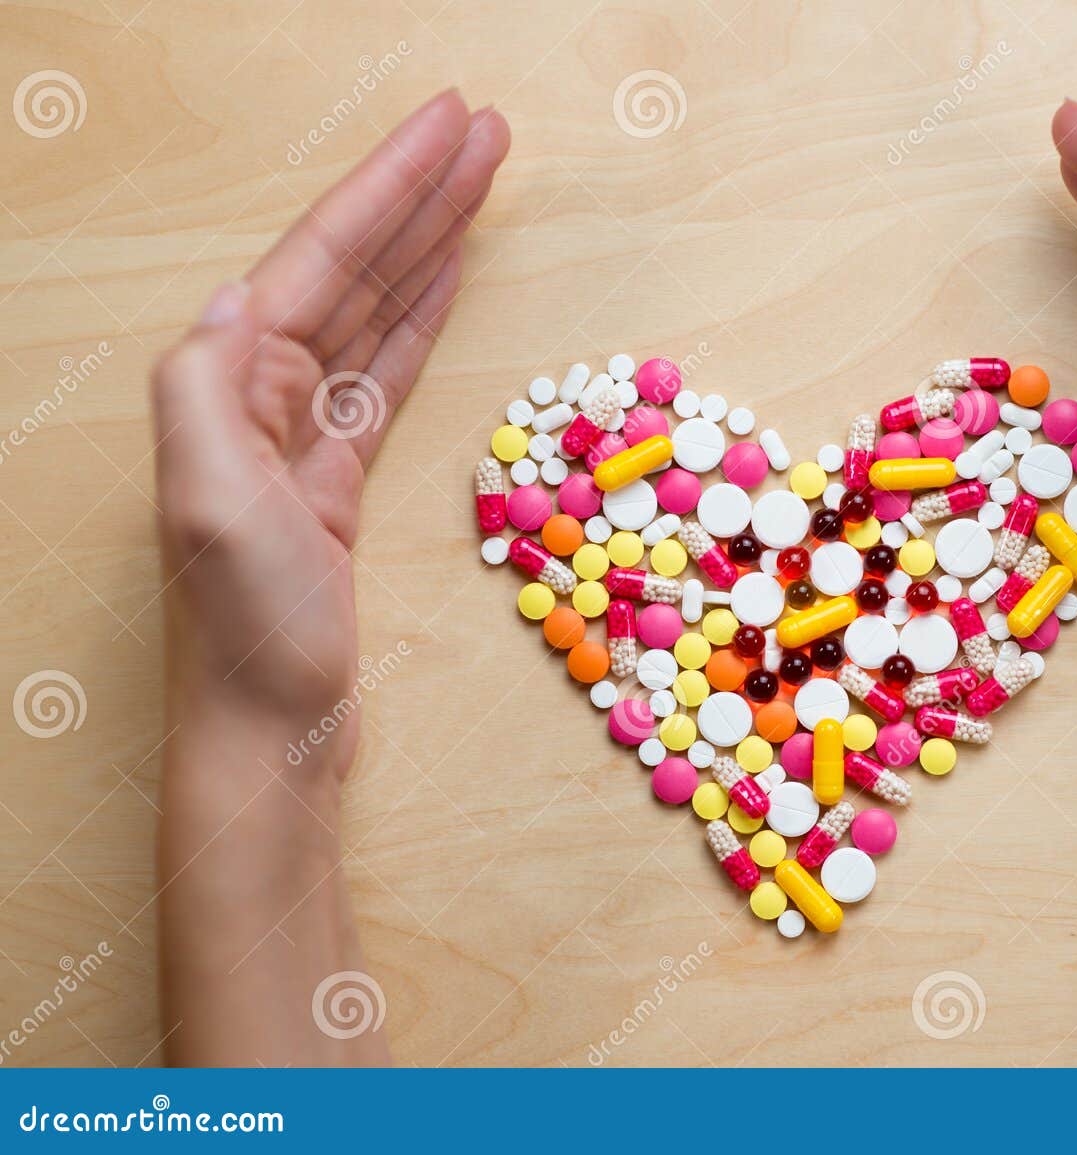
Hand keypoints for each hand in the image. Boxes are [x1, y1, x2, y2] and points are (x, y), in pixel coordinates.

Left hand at [153, 91, 508, 1064]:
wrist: (269, 727)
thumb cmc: (246, 628)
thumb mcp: (208, 501)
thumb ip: (211, 387)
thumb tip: (245, 295)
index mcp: (231, 380)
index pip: (324, 258)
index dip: (391, 186)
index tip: (454, 125)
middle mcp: (260, 391)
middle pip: (354, 267)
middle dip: (420, 195)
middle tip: (488, 133)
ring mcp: (303, 430)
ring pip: (375, 311)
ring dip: (427, 244)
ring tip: (480, 185)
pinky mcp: (337, 474)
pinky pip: (385, 371)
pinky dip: (420, 320)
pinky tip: (448, 281)